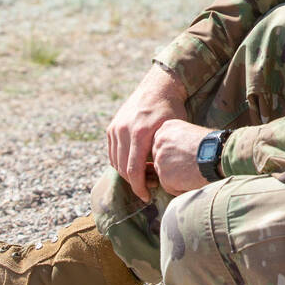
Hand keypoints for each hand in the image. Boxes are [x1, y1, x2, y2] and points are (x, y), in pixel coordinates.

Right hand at [106, 64, 188, 202]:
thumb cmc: (171, 111)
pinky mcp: (112, 127)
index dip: (139, 188)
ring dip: (127, 174)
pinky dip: (120, 163)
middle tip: (148, 189)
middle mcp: (124, 130)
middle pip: (123, 168)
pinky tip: (134, 166)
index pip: (134, 170)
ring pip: (116, 162)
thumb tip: (168, 178)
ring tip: (143, 177)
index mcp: (140, 133)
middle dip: (135, 183)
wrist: (158, 87)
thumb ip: (166, 152)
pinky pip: (112, 153)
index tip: (147, 197)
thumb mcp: (173, 131)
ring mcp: (115, 128)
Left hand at [151, 119, 213, 195]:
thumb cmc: (213, 144)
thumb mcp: (192, 132)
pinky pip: (169, 186)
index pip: (162, 144)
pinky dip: (180, 188)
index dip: (174, 153)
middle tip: (189, 167)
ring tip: (194, 173)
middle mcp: (160, 141)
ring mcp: (160, 158)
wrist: (218, 155)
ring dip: (177, 177)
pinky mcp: (164, 175)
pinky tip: (193, 181)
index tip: (185, 157)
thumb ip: (179, 139)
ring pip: (163, 173)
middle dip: (172, 166)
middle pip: (160, 158)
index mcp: (167, 127)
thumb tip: (177, 151)